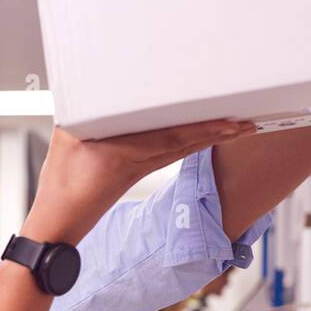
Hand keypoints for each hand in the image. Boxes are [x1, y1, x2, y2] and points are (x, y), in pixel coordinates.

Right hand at [23, 119, 257, 244]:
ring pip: (182, 148)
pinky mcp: (134, 172)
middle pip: (188, 142)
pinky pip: (169, 153)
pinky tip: (201, 136)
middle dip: (220, 131)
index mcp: (126, 153)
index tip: (231, 120)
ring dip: (210, 137)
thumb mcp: (67, 138)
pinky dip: (190, 141)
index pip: (175, 137)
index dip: (205, 127)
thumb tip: (98, 88)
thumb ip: (87, 114)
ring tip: (237, 127)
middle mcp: (141, 161)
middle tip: (250, 121)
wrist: (60, 222)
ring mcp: (140, 168)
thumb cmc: (62, 184)